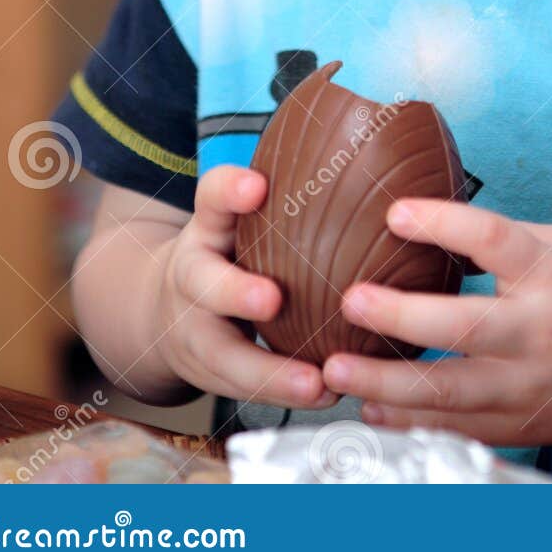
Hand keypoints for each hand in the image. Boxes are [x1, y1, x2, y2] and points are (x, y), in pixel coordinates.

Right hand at [151, 165, 334, 410]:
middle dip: (236, 292)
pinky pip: (242, 389)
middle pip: (203, 282)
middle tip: (273, 299)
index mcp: (209, 226)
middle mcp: (193, 276)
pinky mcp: (207, 372)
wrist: (166, 309)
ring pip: (222, 356)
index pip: (211, 196)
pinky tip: (326, 394)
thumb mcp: (240, 217)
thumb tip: (386, 157)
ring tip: (316, 382)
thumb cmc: (232, 251)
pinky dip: (282, 393)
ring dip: (269, 372)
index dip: (230, 190)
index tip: (258, 186)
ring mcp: (194, 329)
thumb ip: (289, 193)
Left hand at [322, 200, 551, 448]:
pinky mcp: (518, 427)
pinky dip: (406, 421)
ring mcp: (528, 387)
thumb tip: (422, 219)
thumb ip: (499, 238)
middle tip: (350, 299)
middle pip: (465, 326)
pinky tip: (367, 409)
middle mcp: (539, 331)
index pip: (494, 241)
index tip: (394, 212)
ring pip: (450, 392)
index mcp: (551, 273)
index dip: (444, 224)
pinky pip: (454, 428)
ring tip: (336, 367)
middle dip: (401, 316)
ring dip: (387, 383)